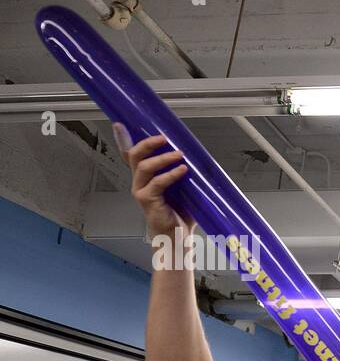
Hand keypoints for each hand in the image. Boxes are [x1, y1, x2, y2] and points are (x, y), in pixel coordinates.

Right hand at [116, 126, 194, 240]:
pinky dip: (171, 174)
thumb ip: (182, 173)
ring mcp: (141, 191)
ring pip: (144, 167)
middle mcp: (139, 182)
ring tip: (179, 154)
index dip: (123, 139)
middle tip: (163, 138)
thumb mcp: (182, 189)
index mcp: (145, 177)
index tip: (120, 124)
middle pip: (134, 156)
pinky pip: (158, 183)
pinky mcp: (147, 201)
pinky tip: (182, 170)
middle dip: (147, 143)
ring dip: (162, 158)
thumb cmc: (180, 213)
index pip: (130, 155)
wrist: (177, 237)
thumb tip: (198, 157)